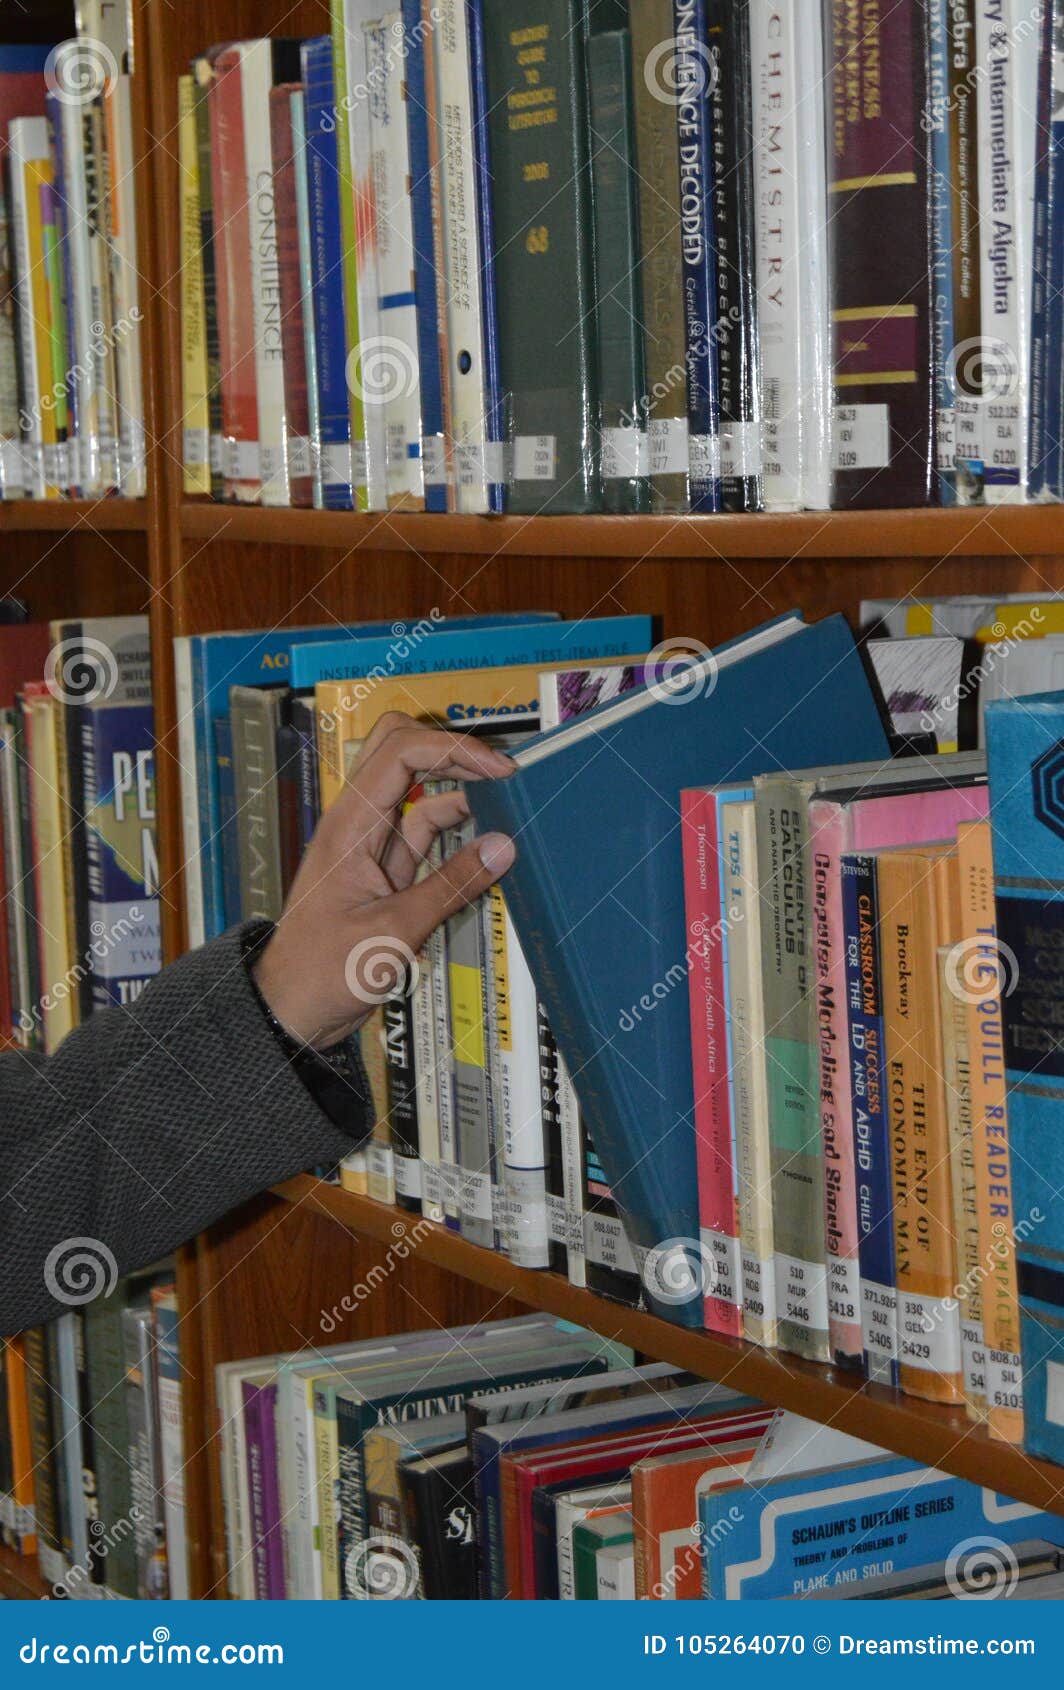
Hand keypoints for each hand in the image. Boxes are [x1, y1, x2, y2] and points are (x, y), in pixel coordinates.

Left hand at [252, 711, 515, 1047]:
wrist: (293, 1009)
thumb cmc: (321, 972)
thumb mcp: (394, 931)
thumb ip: (451, 886)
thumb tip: (501, 848)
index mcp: (349, 824)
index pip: (401, 752)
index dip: (454, 749)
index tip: (498, 768)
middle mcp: (358, 822)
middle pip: (402, 750)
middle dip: (453, 750)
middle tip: (500, 771)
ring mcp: (371, 843)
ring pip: (418, 788)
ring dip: (459, 788)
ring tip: (505, 803)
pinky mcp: (385, 868)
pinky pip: (424, 829)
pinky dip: (456, 827)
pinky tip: (484, 841)